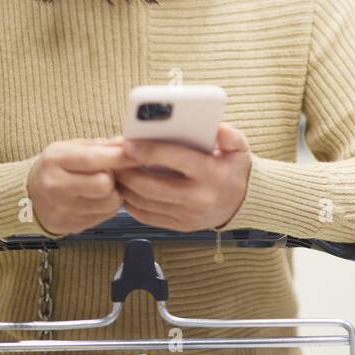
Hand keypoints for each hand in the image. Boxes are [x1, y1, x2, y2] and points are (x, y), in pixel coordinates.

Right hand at [26, 138, 125, 236]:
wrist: (26, 195)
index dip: (119, 157)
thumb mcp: (71, 148)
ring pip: (109, 203)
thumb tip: (127, 144)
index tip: (137, 154)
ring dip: (113, 194)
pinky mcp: (70, 226)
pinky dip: (106, 207)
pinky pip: (104, 216)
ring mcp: (62, 209)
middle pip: (104, 184)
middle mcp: (56, 186)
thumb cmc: (54, 167)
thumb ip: (100, 146)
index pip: (93, 159)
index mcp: (55, 160)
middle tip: (109, 173)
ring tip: (101, 187)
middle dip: (113, 178)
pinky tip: (95, 199)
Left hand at [110, 122, 252, 231]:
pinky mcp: (178, 226)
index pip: (176, 160)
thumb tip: (217, 128)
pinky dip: (130, 202)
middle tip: (113, 157)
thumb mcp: (239, 148)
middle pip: (152, 185)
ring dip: (125, 186)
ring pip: (144, 202)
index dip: (149, 151)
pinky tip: (125, 187)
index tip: (128, 143)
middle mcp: (198, 198)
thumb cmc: (233, 169)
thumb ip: (230, 136)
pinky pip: (146, 216)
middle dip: (128, 171)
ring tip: (115, 170)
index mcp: (212, 175)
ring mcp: (187, 216)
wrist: (240, 203)